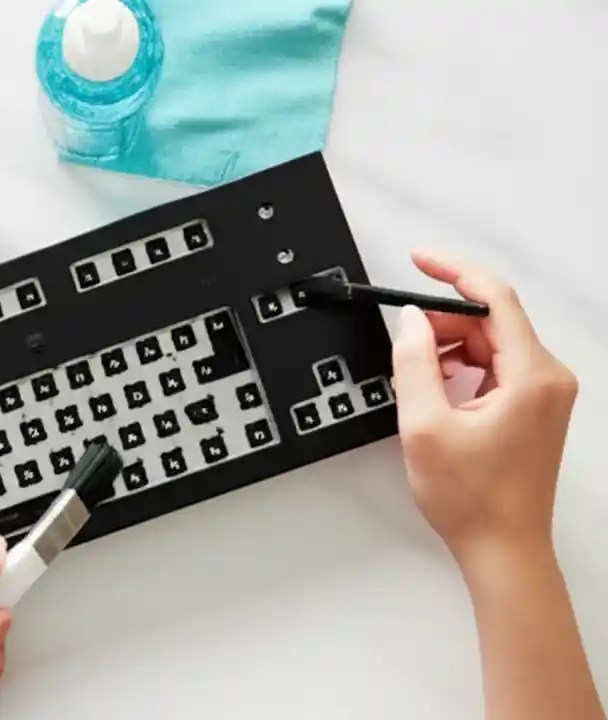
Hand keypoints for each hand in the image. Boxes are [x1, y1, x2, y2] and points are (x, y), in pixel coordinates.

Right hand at [390, 249, 577, 562]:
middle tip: (402, 342)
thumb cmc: (473, 500)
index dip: (452, 272)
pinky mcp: (533, 408)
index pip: (495, 298)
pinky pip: (495, 368)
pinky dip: (462, 370)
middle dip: (443, 324)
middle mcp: (548, 378)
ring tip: (418, 381)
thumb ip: (414, 363)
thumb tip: (409, 320)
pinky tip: (437, 395)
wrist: (504, 550)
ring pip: (491, 345)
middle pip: (491, 322)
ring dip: (451, 350)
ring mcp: (544, 394)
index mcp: (532, 375)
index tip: (419, 259)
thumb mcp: (424, 426)